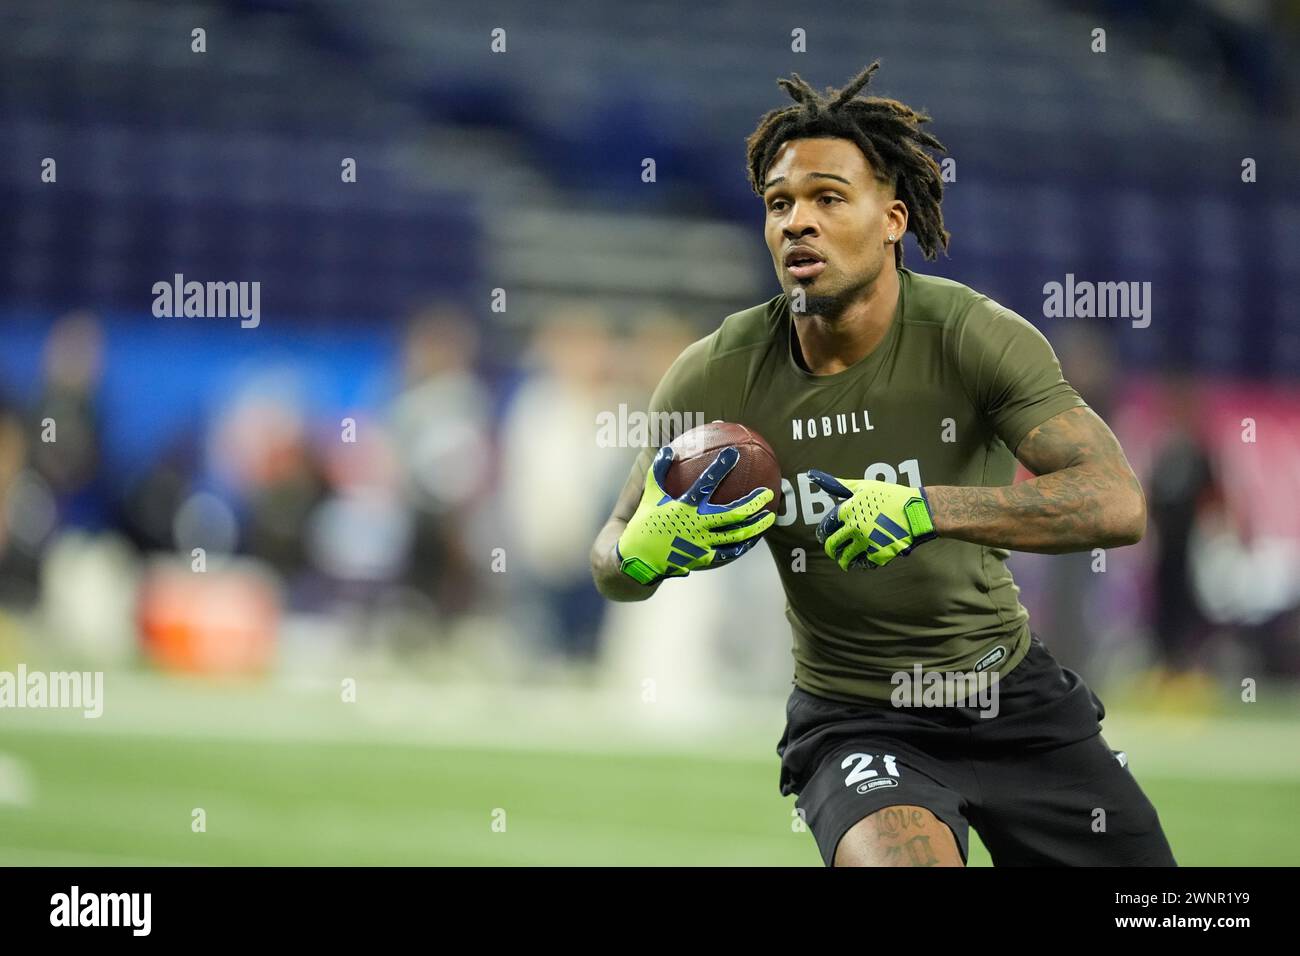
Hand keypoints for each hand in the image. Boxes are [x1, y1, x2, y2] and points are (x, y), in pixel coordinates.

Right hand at [616, 446, 775, 584]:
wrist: (639, 558)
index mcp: (683, 507)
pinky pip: (728, 552)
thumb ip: (660, 469)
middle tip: (769, 492)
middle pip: (732, 513)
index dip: (721, 467)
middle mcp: (696, 525)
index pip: (706, 483)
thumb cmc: (644, 521)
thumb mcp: (650, 493)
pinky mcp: (704, 558)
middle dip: (753, 502)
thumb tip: (671, 447)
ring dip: (756, 526)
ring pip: (736, 535)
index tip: (734, 453)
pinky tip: (753, 539)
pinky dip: (743, 545)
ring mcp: (702, 543)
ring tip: (770, 517)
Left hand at [807, 470, 936, 569]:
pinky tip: (865, 558)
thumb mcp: (863, 486)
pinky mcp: (879, 554)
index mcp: (847, 511)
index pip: (826, 526)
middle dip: (831, 550)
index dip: (824, 532)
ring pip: (846, 558)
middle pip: (832, 545)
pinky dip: (863, 563)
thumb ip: (838, 485)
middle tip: (834, 551)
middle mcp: (854, 528)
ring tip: (846, 561)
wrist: (917, 511)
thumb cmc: (890, 495)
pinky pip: (864, 564)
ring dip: (844, 560)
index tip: (825, 534)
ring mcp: (866, 542)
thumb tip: (813, 475)